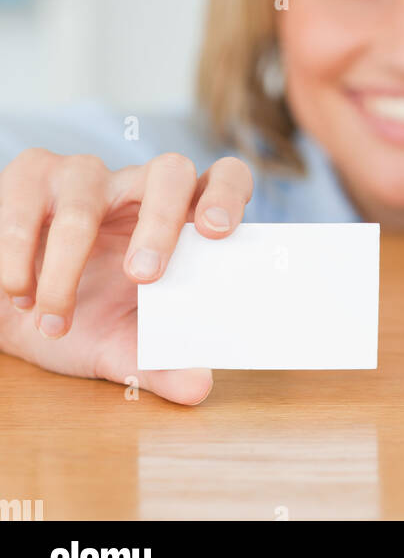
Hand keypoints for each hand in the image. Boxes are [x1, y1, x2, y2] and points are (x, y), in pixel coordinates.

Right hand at [0, 148, 252, 404]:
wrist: (7, 308)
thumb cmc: (79, 314)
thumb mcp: (119, 345)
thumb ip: (159, 364)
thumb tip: (200, 386)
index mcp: (176, 218)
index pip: (223, 177)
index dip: (228, 193)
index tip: (218, 231)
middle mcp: (138, 185)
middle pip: (170, 170)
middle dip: (161, 223)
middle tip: (144, 277)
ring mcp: (86, 175)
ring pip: (86, 204)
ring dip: (65, 271)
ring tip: (54, 323)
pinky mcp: (33, 176)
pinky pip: (27, 205)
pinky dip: (19, 259)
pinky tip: (19, 293)